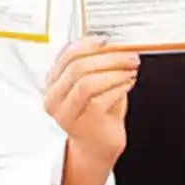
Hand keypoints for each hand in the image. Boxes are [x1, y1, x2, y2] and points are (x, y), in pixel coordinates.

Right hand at [43, 37, 139, 163]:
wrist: (99, 143)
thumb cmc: (99, 110)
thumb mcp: (96, 81)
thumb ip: (98, 63)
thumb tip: (114, 43)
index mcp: (54, 82)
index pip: (66, 56)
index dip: (89, 45)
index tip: (109, 41)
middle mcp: (54, 98)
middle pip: (78, 67)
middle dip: (109, 58)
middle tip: (130, 56)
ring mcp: (65, 113)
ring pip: (87, 83)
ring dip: (115, 72)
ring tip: (131, 70)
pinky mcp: (82, 124)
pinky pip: (99, 100)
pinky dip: (118, 88)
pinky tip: (128, 84)